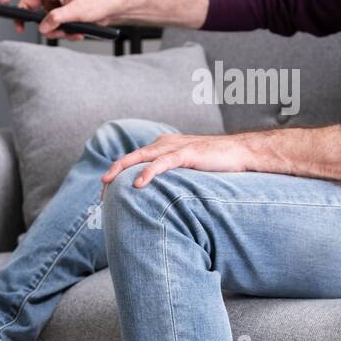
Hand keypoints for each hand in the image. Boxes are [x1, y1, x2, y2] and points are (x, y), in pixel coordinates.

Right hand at [0, 0, 122, 40]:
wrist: (111, 10)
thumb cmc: (97, 2)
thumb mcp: (76, 11)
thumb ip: (57, 18)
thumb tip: (42, 26)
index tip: (2, 1)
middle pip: (30, 8)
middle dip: (29, 21)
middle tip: (22, 29)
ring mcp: (57, 8)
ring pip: (43, 22)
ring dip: (54, 31)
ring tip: (70, 32)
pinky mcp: (63, 18)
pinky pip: (55, 28)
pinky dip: (64, 33)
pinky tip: (76, 33)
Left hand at [100, 132, 255, 191]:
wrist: (240, 152)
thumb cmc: (215, 163)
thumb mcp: (186, 170)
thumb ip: (170, 176)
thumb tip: (156, 196)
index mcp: (163, 147)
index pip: (134, 160)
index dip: (118, 173)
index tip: (106, 192)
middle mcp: (165, 144)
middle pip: (131, 157)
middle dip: (113, 172)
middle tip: (100, 191)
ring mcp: (176, 147)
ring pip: (142, 157)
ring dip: (122, 170)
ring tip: (108, 183)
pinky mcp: (187, 154)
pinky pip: (163, 163)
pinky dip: (148, 173)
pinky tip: (138, 184)